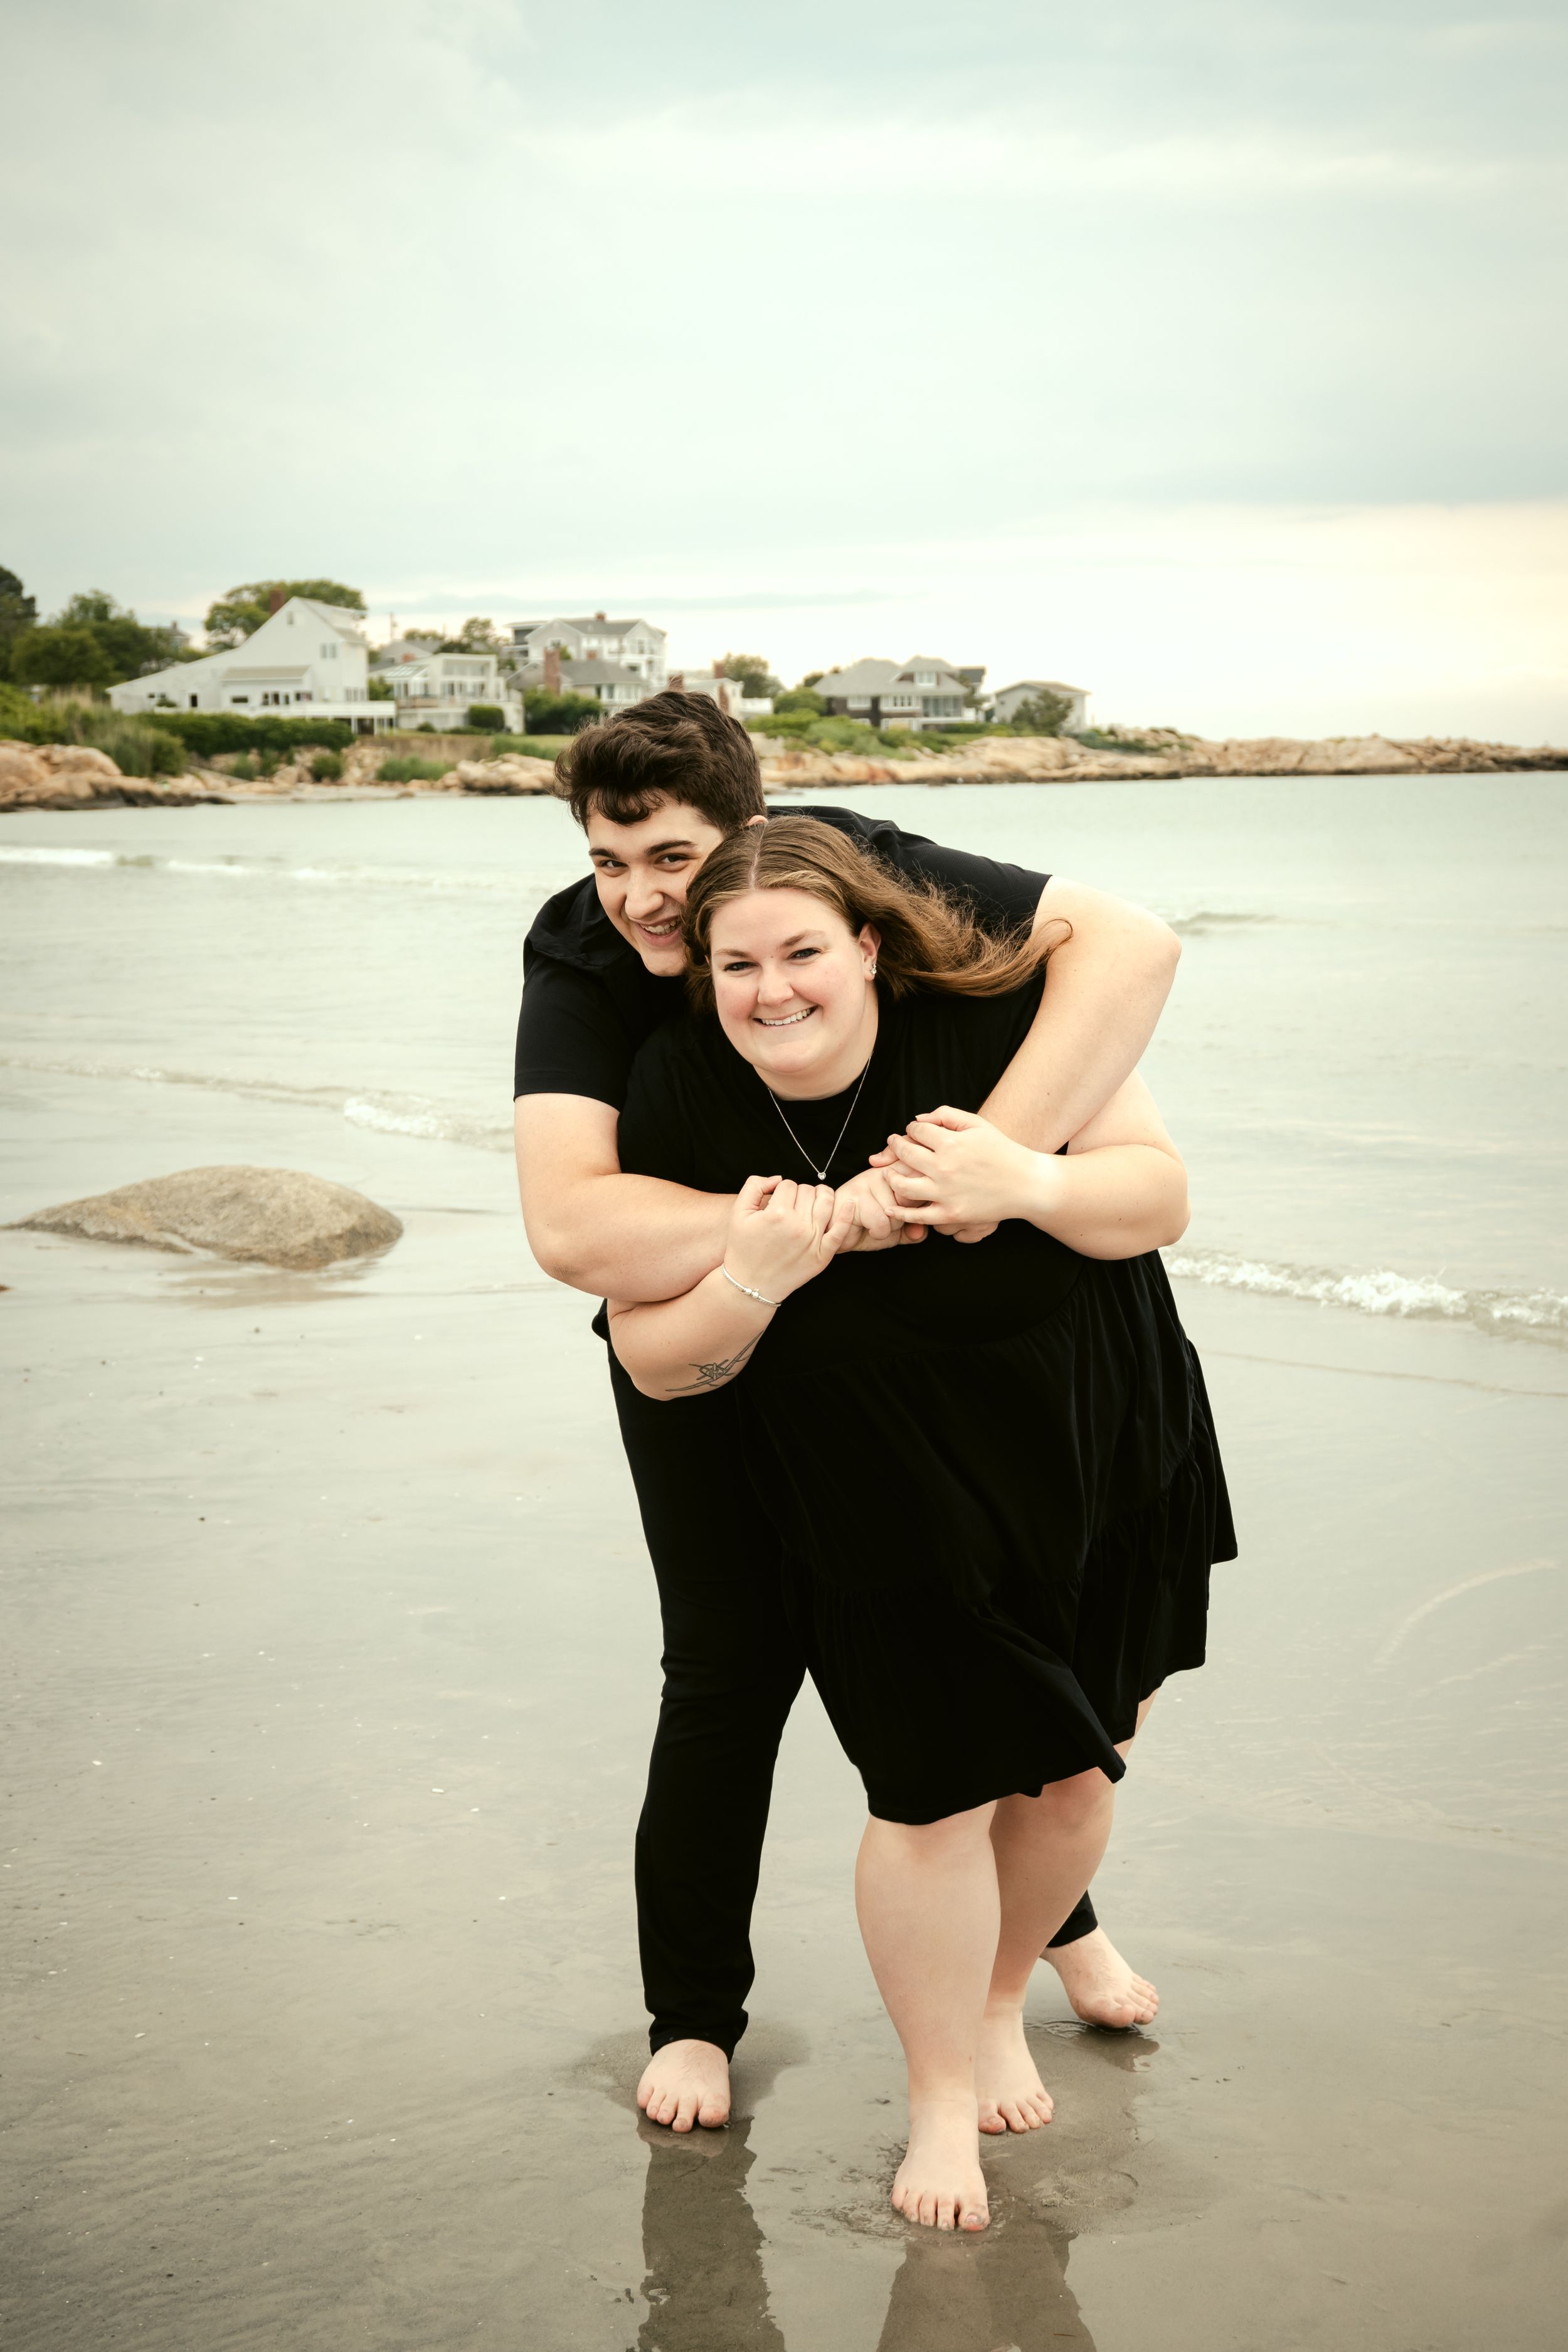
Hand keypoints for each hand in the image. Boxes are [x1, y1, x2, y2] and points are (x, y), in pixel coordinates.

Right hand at [724, 1175, 838, 1301]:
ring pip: (826, 1202)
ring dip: (821, 1196)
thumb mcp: (738, 1212)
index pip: (788, 1185)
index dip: (781, 1190)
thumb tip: (778, 1179)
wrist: (750, 1284)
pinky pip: (840, 1231)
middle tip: (790, 1206)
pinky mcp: (822, 1255)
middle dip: (799, 1193)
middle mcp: (797, 1226)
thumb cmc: (743, 1248)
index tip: (776, 1202)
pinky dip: (847, 1215)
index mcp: (776, 1214)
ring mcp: (812, 1241)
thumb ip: (754, 1186)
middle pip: (808, 1191)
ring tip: (812, 1201)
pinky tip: (850, 1204)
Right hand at [825, 1165, 928, 1253]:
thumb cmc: (867, 1225)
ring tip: (874, 1222)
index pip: (922, 1174)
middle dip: (904, 1217)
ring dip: (889, 1228)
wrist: (835, 1230)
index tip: (915, 1206)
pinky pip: (881, 1221)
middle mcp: (886, 1170)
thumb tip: (920, 1231)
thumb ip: (914, 1229)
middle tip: (888, 1217)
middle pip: (914, 1198)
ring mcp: (870, 1179)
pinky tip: (865, 1226)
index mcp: (898, 1171)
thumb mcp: (898, 1229)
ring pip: (897, 1213)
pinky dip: (877, 1232)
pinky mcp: (857, 1193)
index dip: (925, 1195)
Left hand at [874, 1106, 1051, 1234]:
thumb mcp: (977, 1124)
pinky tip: (890, 1206)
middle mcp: (944, 1167)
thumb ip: (946, 1115)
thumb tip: (917, 1120)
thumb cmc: (1002, 1150)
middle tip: (893, 1144)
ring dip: (890, 1178)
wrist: (1026, 1183)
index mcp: (951, 1143)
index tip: (913, 1132)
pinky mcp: (950, 1214)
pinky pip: (917, 1215)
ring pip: (903, 1186)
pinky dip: (900, 1212)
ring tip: (889, 1173)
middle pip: (905, 1154)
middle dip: (895, 1147)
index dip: (911, 1129)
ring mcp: (945, 1193)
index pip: (916, 1131)